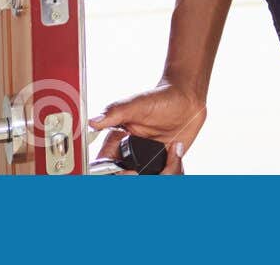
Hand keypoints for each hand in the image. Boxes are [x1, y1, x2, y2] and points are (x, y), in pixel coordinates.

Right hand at [86, 80, 205, 174]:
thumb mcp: (136, 104)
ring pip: (146, 182)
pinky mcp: (163, 163)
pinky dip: (172, 171)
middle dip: (138, 177)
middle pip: (125, 179)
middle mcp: (130, 154)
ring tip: (170, 154)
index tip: (130, 171)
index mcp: (117, 142)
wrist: (187, 99)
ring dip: (160, 174)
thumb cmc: (161, 96)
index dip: (116, 174)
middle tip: (150, 166)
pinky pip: (164, 178)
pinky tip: (176, 152)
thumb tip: (93, 121)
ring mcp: (146, 160)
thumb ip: (114, 112)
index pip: (105, 167)